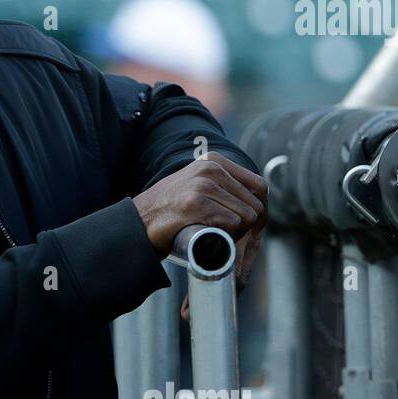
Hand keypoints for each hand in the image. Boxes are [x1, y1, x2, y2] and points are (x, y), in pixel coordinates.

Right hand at [131, 153, 268, 315]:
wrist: (137, 223)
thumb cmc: (169, 212)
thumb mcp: (196, 185)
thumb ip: (222, 184)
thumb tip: (258, 196)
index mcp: (213, 160)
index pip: (259, 186)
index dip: (260, 210)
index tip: (252, 228)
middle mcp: (210, 168)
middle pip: (256, 203)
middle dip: (250, 226)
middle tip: (232, 237)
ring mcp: (203, 184)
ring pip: (248, 215)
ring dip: (237, 233)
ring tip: (216, 235)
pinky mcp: (196, 202)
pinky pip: (233, 223)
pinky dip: (227, 236)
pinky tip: (209, 236)